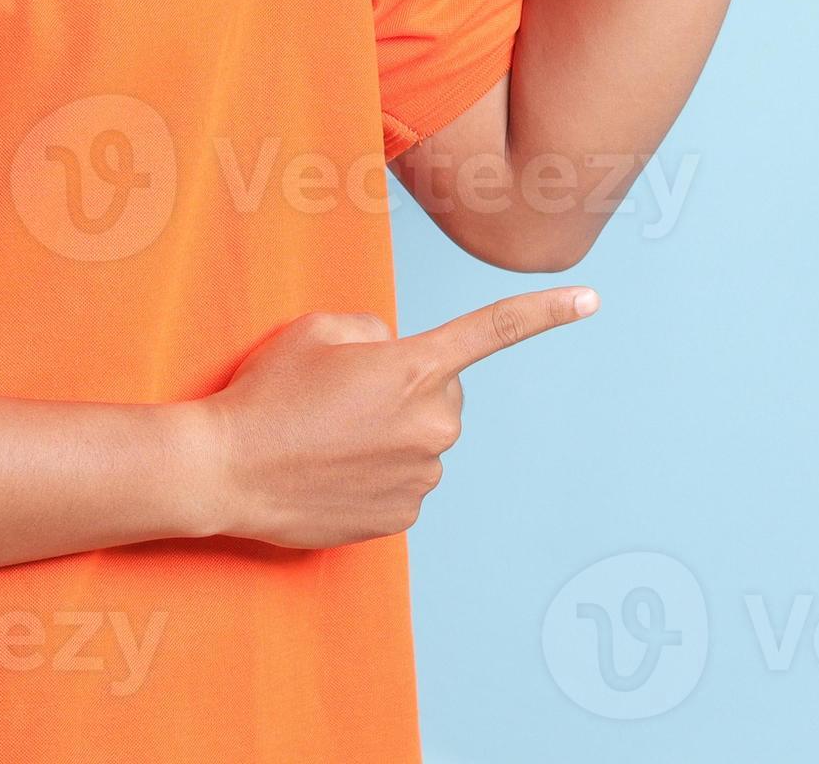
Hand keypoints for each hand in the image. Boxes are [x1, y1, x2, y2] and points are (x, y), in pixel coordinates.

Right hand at [185, 288, 597, 549]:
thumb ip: (373, 331)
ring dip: (390, 434)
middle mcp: (431, 425)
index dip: (545, 313)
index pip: (492, 331)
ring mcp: (420, 477)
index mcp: (413, 369)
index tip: (592, 299)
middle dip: (409, 388)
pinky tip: (331, 472)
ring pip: (422, 440)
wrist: (226, 471)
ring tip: (327, 438)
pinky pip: (404, 483)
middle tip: (344, 397)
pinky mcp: (402, 518)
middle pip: (443, 393)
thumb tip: (392, 354)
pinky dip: (377, 475)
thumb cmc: (266, 393)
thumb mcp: (316, 331)